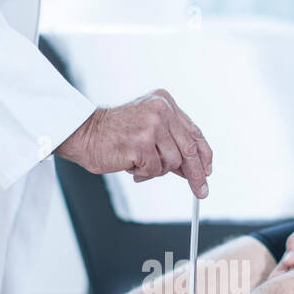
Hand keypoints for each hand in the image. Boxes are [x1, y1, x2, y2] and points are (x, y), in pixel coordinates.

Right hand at [55, 91, 212, 198]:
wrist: (85, 134)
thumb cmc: (114, 134)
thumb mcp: (148, 129)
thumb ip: (171, 143)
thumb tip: (194, 169)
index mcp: (165, 103)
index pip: (193, 132)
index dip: (203, 155)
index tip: (207, 171)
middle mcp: (161, 110)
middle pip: (189, 149)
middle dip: (196, 174)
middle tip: (201, 191)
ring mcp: (151, 126)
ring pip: (172, 162)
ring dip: (157, 170)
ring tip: (139, 163)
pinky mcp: (141, 144)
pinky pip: (154, 169)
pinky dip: (144, 173)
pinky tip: (131, 165)